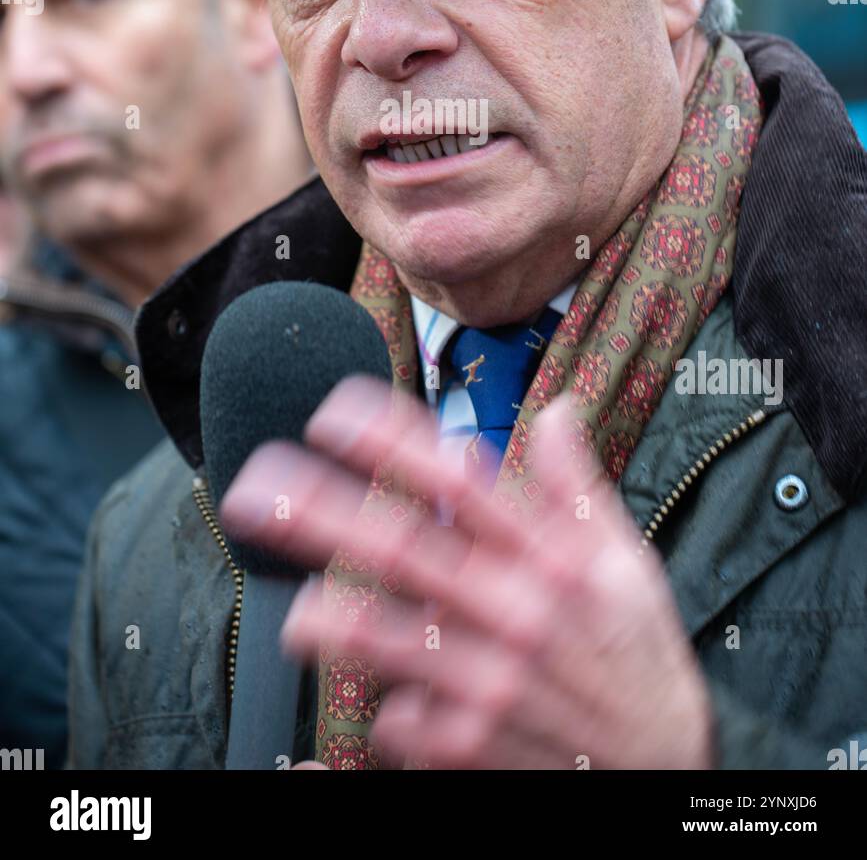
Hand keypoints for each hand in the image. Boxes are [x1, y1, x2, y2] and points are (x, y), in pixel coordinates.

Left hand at [221, 377, 712, 769]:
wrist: (664, 769)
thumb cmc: (640, 655)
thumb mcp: (628, 562)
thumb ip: (579, 487)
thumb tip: (558, 411)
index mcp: (550, 559)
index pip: (461, 482)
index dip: (392, 443)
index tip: (333, 413)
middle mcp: (515, 614)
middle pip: (402, 550)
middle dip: (322, 514)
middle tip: (258, 489)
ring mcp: (488, 684)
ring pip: (386, 640)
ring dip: (328, 620)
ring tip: (291, 611)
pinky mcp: (469, 747)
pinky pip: (399, 721)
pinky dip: (382, 708)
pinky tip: (377, 698)